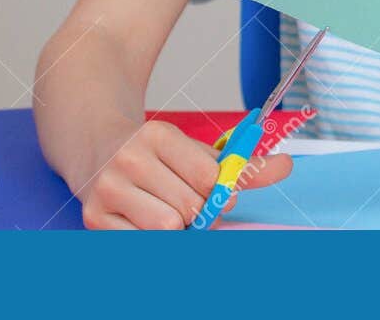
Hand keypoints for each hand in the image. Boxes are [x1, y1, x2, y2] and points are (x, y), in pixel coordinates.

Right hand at [79, 118, 292, 229]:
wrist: (96, 150)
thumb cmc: (156, 157)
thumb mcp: (196, 151)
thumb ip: (242, 164)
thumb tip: (286, 166)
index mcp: (159, 135)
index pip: (207, 177)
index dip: (218, 193)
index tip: (214, 193)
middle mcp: (130, 158)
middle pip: (188, 207)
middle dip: (197, 214)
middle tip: (187, 206)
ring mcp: (109, 188)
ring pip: (166, 228)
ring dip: (175, 229)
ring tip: (166, 213)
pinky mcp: (93, 217)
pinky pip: (140, 244)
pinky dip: (151, 239)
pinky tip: (145, 222)